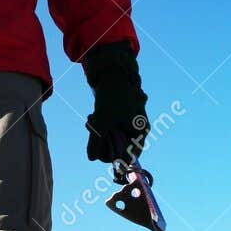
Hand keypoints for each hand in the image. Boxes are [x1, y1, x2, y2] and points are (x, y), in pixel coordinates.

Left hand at [82, 40, 147, 163]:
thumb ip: (96, 140)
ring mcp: (129, 124)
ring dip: (98, 132)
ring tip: (91, 118)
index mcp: (140, 132)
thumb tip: (91, 158)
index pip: (128, 156)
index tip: (98, 148)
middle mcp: (137, 130)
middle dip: (101, 140)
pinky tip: (93, 116)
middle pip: (117, 148)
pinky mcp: (120, 119)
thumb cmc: (112, 95)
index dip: (111, 156)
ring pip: (111, 138)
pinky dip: (100, 125)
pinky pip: (109, 130)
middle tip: (91, 127)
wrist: (112, 72)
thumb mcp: (101, 119)